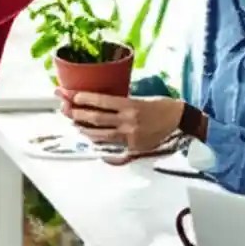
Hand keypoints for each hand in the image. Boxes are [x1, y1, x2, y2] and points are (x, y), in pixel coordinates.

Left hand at [57, 89, 182, 151]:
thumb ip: (121, 103)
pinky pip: (113, 150)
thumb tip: (101, 103)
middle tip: (64, 108)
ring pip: (100, 135)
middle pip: (96, 118)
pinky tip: (92, 144)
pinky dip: (101, 147)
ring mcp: (130, 136)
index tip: (70, 95)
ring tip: (74, 124)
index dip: (83, 98)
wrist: (180, 119)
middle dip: (76, 113)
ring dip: (84, 130)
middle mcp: (128, 121)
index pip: (101, 101)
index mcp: (130, 105)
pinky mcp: (134, 148)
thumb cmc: (162, 106)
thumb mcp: (141, 98)